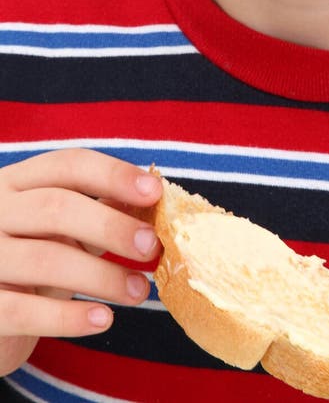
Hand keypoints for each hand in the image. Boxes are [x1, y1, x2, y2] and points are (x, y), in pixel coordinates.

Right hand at [0, 148, 162, 375]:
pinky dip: (70, 318)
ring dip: (103, 276)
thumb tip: (155, 201)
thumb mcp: (64, 228)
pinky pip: (24, 311)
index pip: (68, 165)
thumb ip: (101, 210)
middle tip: (152, 247)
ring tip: (139, 291)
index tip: (155, 192)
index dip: (114, 175)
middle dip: (112, 226)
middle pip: (57, 207)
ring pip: (46, 259)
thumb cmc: (34, 260)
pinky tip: (104, 319)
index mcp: (18, 182)